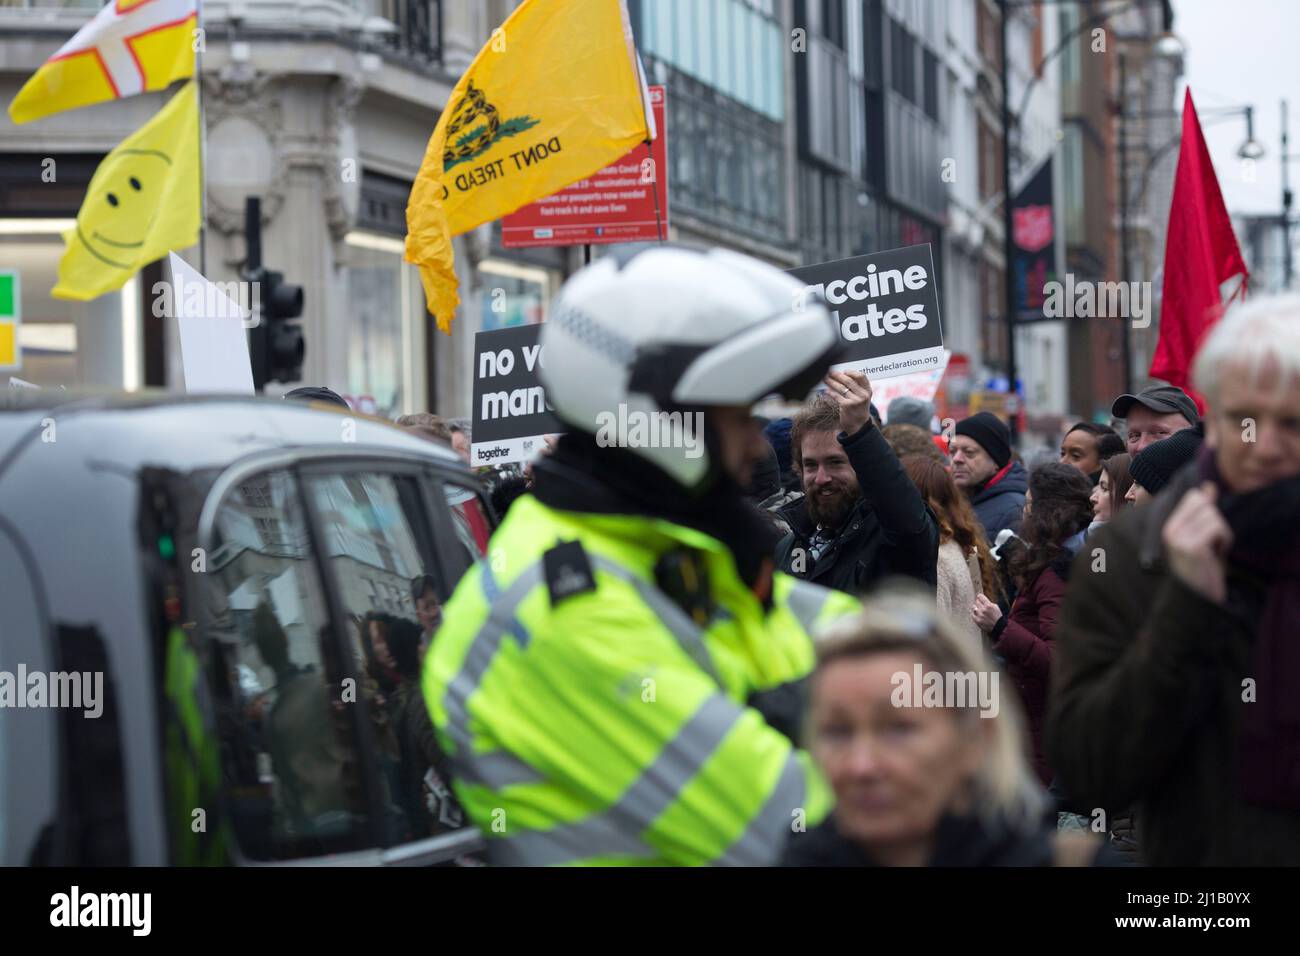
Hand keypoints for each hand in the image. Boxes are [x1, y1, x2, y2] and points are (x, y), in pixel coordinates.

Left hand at [825, 369, 873, 435]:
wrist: (858, 425)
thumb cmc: (859, 408)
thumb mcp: (863, 397)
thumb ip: (857, 387)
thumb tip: (842, 374)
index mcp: (868, 391)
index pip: (861, 376)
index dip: (852, 372)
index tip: (844, 371)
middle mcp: (863, 395)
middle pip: (849, 380)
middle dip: (837, 375)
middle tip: (830, 372)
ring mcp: (855, 401)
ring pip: (841, 388)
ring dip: (831, 382)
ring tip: (825, 379)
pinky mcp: (846, 406)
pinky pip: (836, 396)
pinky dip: (830, 392)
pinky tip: (826, 390)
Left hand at [972, 593, 1002, 631]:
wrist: (999, 627)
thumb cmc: (998, 616)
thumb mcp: (995, 607)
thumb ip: (988, 602)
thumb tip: (982, 599)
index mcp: (988, 605)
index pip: (980, 596)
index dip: (980, 597)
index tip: (980, 598)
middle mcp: (983, 609)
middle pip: (977, 602)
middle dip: (979, 603)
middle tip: (981, 605)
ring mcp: (980, 615)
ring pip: (974, 607)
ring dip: (976, 608)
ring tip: (979, 610)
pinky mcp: (977, 620)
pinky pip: (972, 615)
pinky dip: (974, 614)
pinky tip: (977, 615)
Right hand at [1162, 482, 1232, 603]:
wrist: (1196, 597)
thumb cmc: (1203, 566)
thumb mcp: (1202, 535)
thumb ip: (1204, 510)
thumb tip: (1209, 486)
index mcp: (1169, 526)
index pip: (1194, 497)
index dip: (1210, 511)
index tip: (1207, 533)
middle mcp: (1170, 530)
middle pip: (1206, 504)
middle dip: (1217, 522)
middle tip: (1212, 543)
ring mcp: (1179, 538)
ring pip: (1214, 516)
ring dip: (1222, 534)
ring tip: (1214, 550)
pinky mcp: (1192, 547)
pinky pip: (1217, 528)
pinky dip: (1224, 540)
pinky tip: (1216, 554)